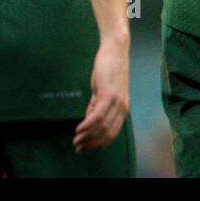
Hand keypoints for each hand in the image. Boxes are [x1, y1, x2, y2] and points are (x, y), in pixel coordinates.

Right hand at [74, 35, 129, 152]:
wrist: (115, 50)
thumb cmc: (108, 69)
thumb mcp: (103, 91)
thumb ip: (96, 106)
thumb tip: (88, 120)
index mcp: (122, 108)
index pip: (111, 134)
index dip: (98, 145)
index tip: (85, 150)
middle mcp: (122, 107)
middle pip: (107, 134)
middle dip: (91, 144)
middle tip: (77, 148)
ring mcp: (117, 101)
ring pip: (102, 127)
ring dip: (87, 137)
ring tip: (76, 141)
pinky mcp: (109, 94)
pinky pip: (98, 115)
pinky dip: (88, 125)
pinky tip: (79, 129)